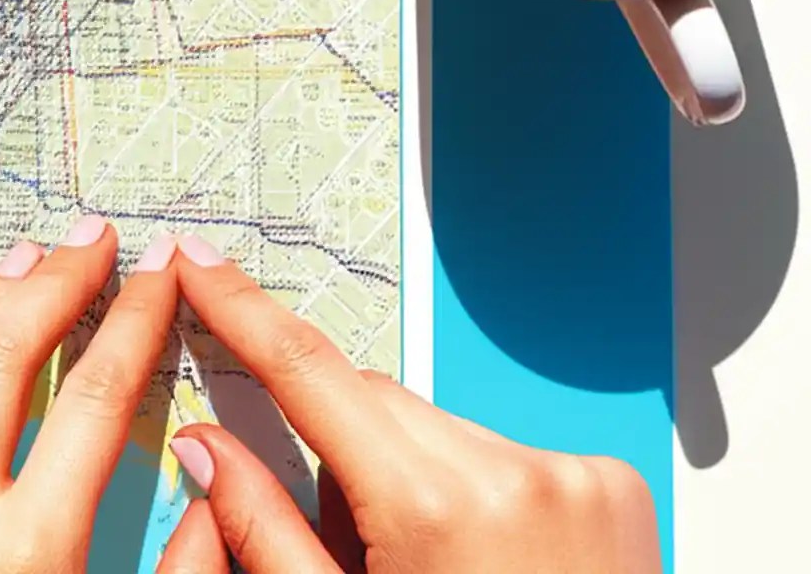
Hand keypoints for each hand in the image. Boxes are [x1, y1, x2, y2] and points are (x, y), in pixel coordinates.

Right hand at [167, 234, 663, 573]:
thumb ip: (263, 531)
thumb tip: (205, 448)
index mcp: (438, 510)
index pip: (311, 374)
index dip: (243, 313)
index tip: (204, 266)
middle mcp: (517, 472)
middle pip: (375, 401)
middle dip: (338, 443)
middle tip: (346, 535)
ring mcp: (574, 472)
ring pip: (436, 422)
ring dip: (407, 467)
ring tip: (427, 560)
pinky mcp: (606, 480)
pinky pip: (500, 446)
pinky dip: (470, 481)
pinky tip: (478, 555)